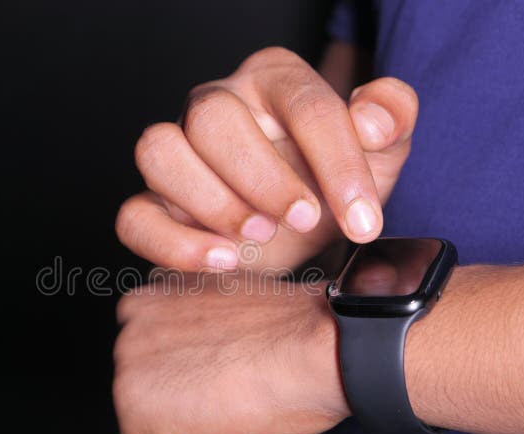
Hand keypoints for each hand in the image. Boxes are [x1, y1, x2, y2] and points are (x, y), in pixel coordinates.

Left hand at [113, 275, 346, 433]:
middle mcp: (131, 319)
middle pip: (145, 381)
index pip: (152, 347)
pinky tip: (219, 424)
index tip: (227, 362)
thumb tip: (196, 343)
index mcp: (155, 289)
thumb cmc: (294, 327)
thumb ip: (195, 315)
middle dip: (184, 392)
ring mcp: (128, 363)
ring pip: (144, 418)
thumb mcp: (230, 298)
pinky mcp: (134, 409)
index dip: (192, 365)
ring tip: (228, 396)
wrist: (315, 347)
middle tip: (231, 381)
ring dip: (185, 421)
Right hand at [116, 46, 417, 271]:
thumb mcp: (379, 153)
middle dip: (262, 176)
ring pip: (158, 152)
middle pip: (212, 117)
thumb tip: (374, 120)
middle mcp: (216, 106)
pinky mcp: (155, 205)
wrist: (295, 229)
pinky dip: (172, 244)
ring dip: (210, 200)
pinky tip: (222, 262)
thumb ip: (390, 120)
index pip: (302, 102)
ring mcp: (178, 154)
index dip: (336, 161)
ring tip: (257, 236)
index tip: (363, 218)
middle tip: (302, 219)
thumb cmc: (331, 182)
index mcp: (274, 80)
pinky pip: (134, 217)